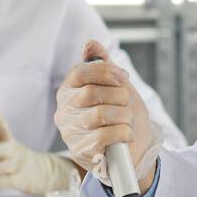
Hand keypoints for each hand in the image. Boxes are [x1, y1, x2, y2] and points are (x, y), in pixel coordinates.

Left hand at [0, 109, 79, 194]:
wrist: (45, 172)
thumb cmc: (18, 160)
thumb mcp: (8, 147)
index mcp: (9, 142)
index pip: (5, 130)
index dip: (0, 122)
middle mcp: (13, 153)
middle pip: (1, 150)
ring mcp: (17, 167)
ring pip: (1, 167)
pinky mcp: (20, 180)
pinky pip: (8, 181)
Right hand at [54, 40, 161, 191]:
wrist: (132, 150)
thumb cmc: (120, 115)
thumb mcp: (115, 86)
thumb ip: (102, 65)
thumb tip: (90, 44)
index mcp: (69, 90)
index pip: (80, 72)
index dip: (106, 72)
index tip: (123, 78)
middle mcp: (64, 111)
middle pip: (92, 93)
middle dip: (120, 96)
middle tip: (127, 103)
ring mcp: (70, 132)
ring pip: (100, 114)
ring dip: (124, 116)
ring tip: (127, 120)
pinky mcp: (80, 152)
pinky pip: (104, 136)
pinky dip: (124, 133)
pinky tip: (126, 134)